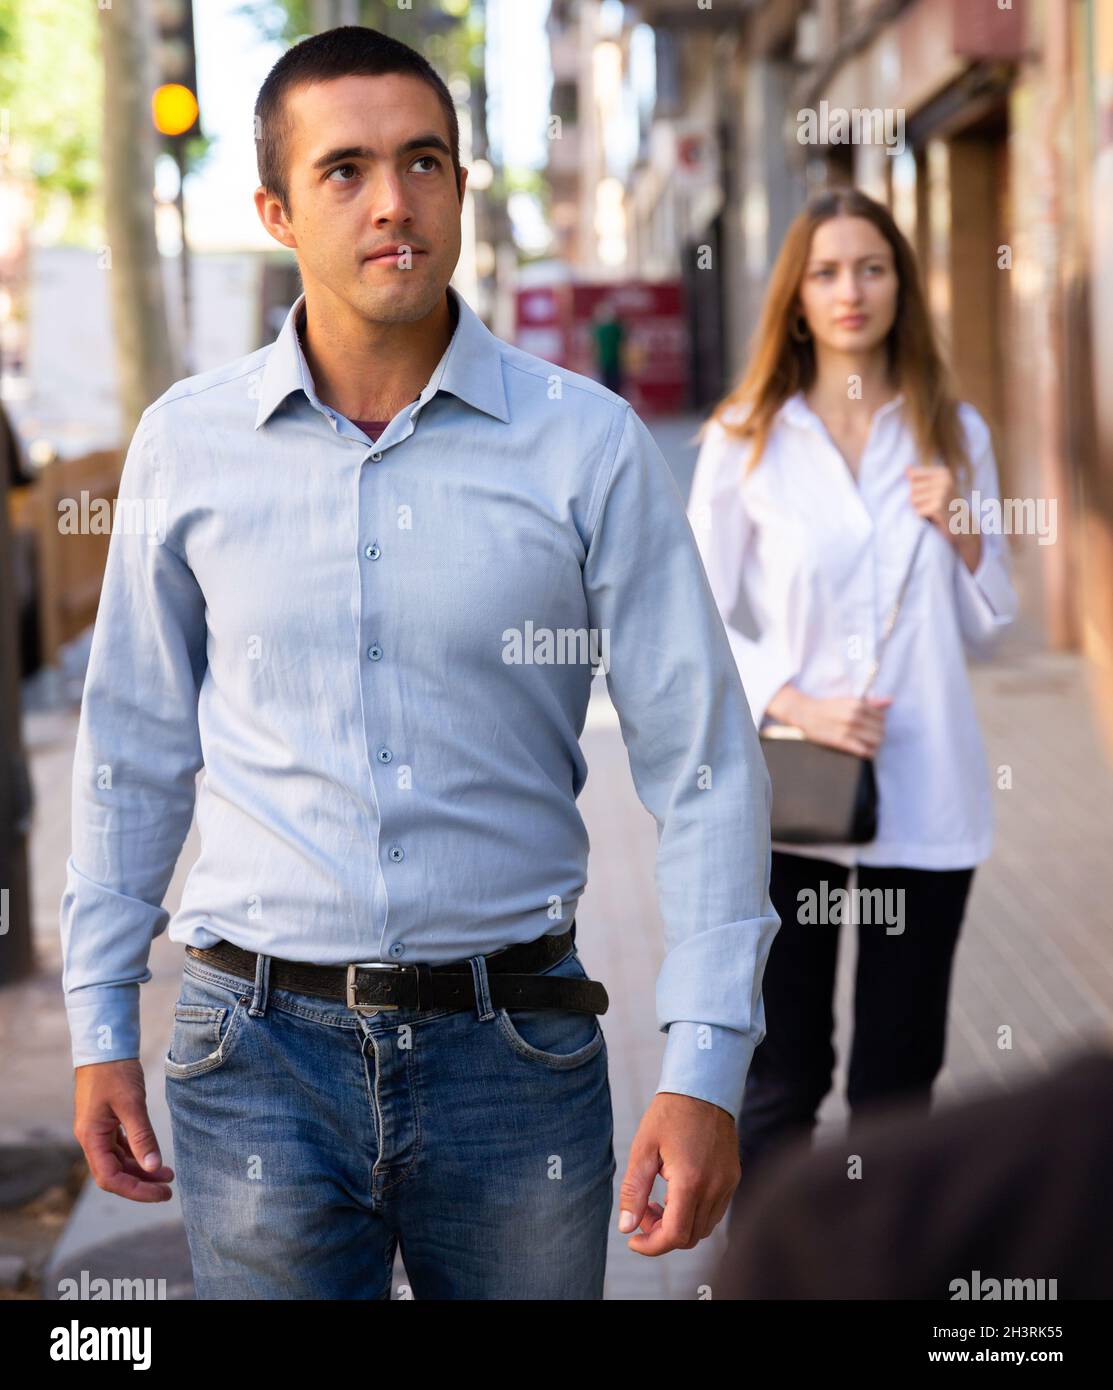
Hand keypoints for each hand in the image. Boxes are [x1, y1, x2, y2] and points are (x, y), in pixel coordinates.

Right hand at [73, 1059, 174, 1202]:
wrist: (106, 1046)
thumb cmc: (115, 1072)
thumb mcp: (132, 1104)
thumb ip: (142, 1136)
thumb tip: (153, 1166)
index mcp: (91, 1138)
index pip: (110, 1178)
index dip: (135, 1190)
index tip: (160, 1193)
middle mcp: (90, 1138)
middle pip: (113, 1174)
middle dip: (140, 1184)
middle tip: (168, 1190)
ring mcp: (97, 1130)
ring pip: (118, 1161)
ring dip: (140, 1170)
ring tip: (167, 1175)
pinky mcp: (105, 1122)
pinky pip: (120, 1147)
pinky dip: (136, 1155)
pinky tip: (152, 1157)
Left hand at [617, 1092, 739, 1254]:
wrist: (702, 1087)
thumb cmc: (669, 1114)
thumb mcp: (643, 1149)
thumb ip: (634, 1192)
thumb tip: (626, 1228)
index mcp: (690, 1181)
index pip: (675, 1235)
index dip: (651, 1246)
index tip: (633, 1239)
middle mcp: (715, 1187)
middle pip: (690, 1237)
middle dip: (662, 1235)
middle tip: (643, 1212)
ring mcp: (728, 1184)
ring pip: (704, 1228)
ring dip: (678, 1226)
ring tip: (658, 1202)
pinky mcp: (733, 1178)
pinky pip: (715, 1212)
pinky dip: (694, 1214)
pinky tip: (677, 1194)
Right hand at [769, 685, 891, 756]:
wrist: (804, 713)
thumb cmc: (827, 707)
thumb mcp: (849, 701)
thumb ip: (871, 702)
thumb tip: (890, 701)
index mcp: (858, 704)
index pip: (882, 717)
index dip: (880, 723)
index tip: (873, 725)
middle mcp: (855, 716)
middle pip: (881, 730)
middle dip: (879, 734)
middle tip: (871, 736)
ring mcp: (849, 730)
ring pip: (876, 741)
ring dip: (875, 744)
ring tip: (868, 744)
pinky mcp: (841, 742)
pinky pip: (864, 750)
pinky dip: (868, 753)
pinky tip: (865, 752)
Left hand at [905, 463, 957, 531]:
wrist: (963, 525)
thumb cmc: (946, 505)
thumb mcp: (936, 486)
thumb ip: (920, 476)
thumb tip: (905, 468)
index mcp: (943, 472)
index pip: (912, 475)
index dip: (916, 488)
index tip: (930, 493)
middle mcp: (944, 480)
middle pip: (912, 488)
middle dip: (917, 499)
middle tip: (932, 504)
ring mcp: (941, 493)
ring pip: (912, 499)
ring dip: (919, 508)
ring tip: (933, 510)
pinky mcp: (937, 507)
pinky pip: (917, 511)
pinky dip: (922, 516)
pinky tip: (934, 517)